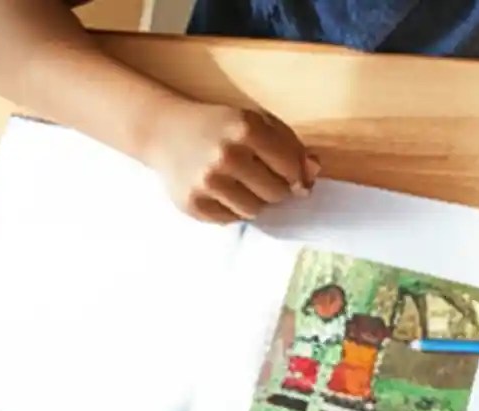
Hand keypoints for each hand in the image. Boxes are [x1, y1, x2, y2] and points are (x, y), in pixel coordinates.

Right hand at [143, 100, 318, 223]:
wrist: (164, 131)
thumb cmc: (220, 126)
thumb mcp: (257, 122)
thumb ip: (291, 145)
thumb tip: (313, 172)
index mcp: (246, 129)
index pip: (292, 170)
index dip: (293, 174)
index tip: (284, 170)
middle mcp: (226, 156)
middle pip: (276, 194)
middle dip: (274, 188)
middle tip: (258, 175)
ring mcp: (207, 182)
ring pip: (255, 211)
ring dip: (253, 200)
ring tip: (238, 182)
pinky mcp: (193, 204)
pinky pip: (231, 220)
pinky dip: (231, 209)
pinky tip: (219, 189)